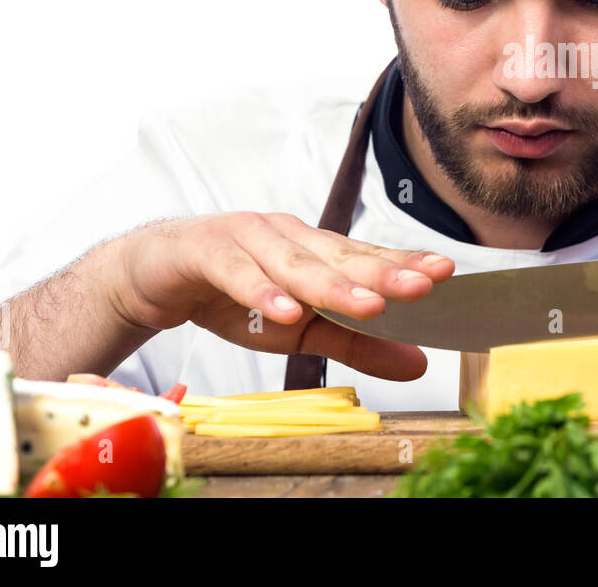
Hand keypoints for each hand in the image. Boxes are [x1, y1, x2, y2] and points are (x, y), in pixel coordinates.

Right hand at [106, 212, 454, 380]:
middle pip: (340, 256)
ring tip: (367, 305)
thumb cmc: (232, 295)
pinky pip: (236, 272)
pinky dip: (259, 291)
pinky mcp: (205, 250)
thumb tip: (419, 362)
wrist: (152, 275)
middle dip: (383, 273)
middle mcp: (288, 235)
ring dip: (331, 284)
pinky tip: (284, 310)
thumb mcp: (300, 331)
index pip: (367, 258)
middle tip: (424, 286)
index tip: (446, 273)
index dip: (404, 265)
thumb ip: (356, 343)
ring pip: (293, 263)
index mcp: (315, 249)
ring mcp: (246, 237)